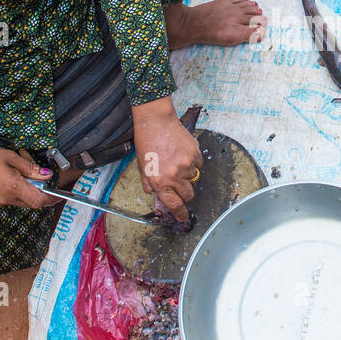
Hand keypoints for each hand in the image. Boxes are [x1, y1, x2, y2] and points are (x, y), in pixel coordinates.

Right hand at [0, 141, 58, 208]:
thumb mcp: (10, 157)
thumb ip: (30, 168)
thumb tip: (47, 175)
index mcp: (13, 188)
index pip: (39, 200)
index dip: (52, 199)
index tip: (60, 195)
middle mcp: (6, 199)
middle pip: (31, 201)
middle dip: (38, 188)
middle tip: (36, 171)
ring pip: (20, 199)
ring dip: (25, 187)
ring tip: (17, 166)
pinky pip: (9, 198)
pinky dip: (14, 188)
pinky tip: (6, 173)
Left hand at [131, 97, 201, 222]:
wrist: (156, 122)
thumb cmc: (146, 142)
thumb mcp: (142, 166)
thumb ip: (149, 183)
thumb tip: (154, 193)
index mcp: (159, 181)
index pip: (174, 204)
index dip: (180, 213)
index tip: (183, 217)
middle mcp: (174, 176)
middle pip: (188, 195)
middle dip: (185, 194)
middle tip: (179, 185)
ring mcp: (186, 165)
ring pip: (193, 178)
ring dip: (187, 174)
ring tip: (176, 161)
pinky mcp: (195, 154)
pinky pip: (198, 165)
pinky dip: (193, 162)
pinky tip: (182, 153)